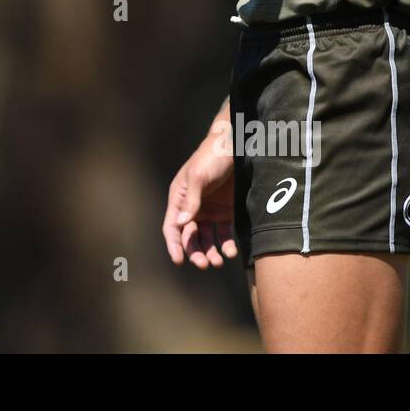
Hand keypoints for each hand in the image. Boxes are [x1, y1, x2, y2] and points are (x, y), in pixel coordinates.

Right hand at [162, 125, 237, 268]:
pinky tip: (230, 252)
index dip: (174, 244)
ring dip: (210, 252)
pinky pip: (224, 234)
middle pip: (190, 237)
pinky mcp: (226, 212)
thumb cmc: (211, 157)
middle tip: (204, 264)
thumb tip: (182, 224)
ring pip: (207, 239)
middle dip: (195, 252)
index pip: (172, 226)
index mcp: (179, 198)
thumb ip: (191, 200)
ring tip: (218, 261)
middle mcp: (192, 207)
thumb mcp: (198, 176)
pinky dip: (226, 245)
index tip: (179, 260)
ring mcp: (209, 210)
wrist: (236, 146)